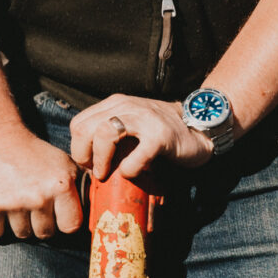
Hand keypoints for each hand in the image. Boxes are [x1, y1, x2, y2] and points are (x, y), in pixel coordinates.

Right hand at [0, 124, 84, 241]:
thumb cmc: (34, 153)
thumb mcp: (64, 163)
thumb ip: (81, 186)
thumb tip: (102, 204)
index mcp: (60, 185)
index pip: (70, 226)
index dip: (63, 222)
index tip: (56, 214)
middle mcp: (39, 196)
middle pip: (44, 233)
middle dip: (40, 223)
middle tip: (31, 205)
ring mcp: (13, 203)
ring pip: (22, 234)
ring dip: (18, 224)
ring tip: (15, 203)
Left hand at [69, 94, 215, 183]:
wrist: (199, 129)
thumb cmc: (161, 133)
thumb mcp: (131, 125)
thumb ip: (110, 133)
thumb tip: (87, 160)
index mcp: (116, 104)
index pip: (79, 123)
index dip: (78, 147)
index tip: (89, 163)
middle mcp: (127, 106)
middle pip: (85, 129)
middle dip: (84, 155)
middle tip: (96, 171)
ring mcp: (144, 119)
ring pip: (104, 135)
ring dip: (101, 161)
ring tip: (108, 174)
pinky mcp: (160, 136)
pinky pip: (133, 157)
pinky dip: (129, 170)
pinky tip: (133, 173)